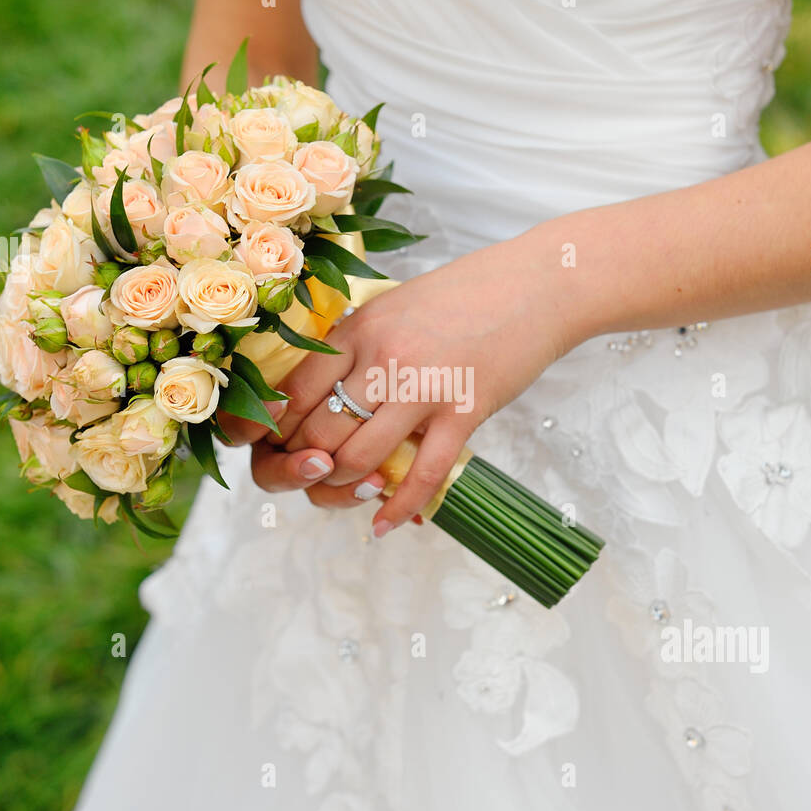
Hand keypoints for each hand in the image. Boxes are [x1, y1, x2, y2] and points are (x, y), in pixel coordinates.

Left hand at [249, 235, 569, 535]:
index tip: (273, 449)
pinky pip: (422, 474)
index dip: (273, 432)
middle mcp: (382, 358)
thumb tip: (320, 396)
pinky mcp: (464, 412)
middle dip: (302, 468)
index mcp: (357, 329)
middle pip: (317, 432)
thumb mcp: (394, 307)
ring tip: (346, 495)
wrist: (538, 286)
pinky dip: (398, 506)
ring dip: (342, 490)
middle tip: (309, 478)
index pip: (291, 393)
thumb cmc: (466, 295)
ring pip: (357, 459)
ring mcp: (423, 387)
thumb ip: (357, 346)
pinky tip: (386, 524)